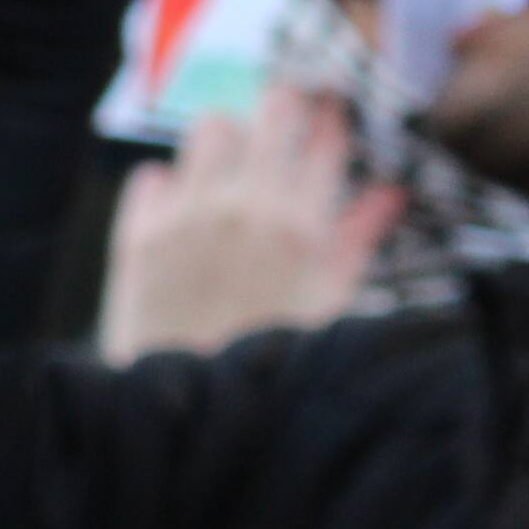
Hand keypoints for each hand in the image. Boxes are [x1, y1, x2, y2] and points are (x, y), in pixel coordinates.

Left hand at [99, 92, 403, 357]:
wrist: (192, 419)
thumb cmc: (275, 364)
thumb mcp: (330, 307)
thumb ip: (356, 240)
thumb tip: (390, 191)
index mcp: (299, 227)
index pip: (323, 136)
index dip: (329, 117)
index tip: (328, 111)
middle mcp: (243, 207)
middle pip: (270, 109)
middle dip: (283, 109)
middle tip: (283, 121)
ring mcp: (185, 216)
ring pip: (209, 126)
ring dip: (225, 141)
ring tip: (230, 168)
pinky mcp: (138, 234)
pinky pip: (151, 174)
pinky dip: (168, 186)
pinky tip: (181, 212)